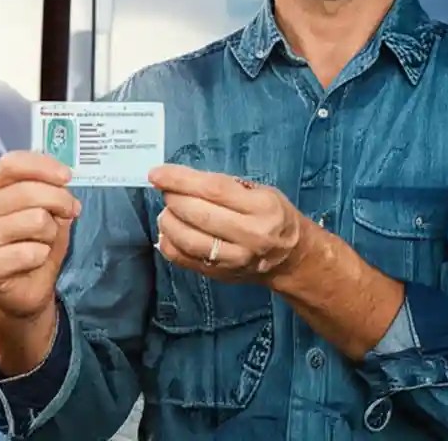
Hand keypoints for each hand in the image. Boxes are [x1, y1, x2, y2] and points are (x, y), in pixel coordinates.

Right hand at [0, 150, 80, 319]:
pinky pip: (30, 252)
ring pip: (35, 220)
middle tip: (71, 211)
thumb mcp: (45, 209)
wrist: (22, 290)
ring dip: (51, 232)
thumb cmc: (31, 244)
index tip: (67, 176)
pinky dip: (42, 256)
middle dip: (60, 201)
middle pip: (27, 191)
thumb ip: (50, 190)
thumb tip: (62, 181)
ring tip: (44, 241)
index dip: (43, 166)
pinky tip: (33, 261)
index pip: (11, 163)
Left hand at [148, 164, 304, 284]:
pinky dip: (168, 242)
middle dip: (173, 198)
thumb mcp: (260, 192)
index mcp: (262, 208)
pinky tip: (169, 231)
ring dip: (168, 221)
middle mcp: (251, 235)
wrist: (289, 257)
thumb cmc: (271, 216)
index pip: (213, 190)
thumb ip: (223, 186)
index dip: (181, 180)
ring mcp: (235, 259)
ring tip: (168, 211)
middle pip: (198, 214)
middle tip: (167, 191)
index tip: (158, 173)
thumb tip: (180, 181)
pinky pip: (184, 259)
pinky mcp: (220, 274)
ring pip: (188, 240)